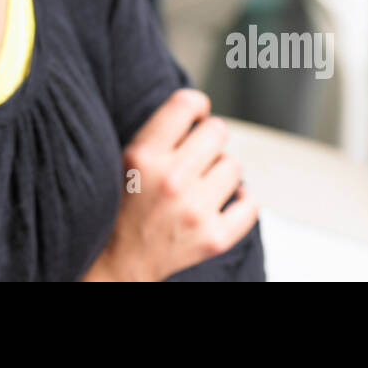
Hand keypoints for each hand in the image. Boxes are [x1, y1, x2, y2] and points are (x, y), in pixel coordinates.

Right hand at [86, 88, 258, 281]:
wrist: (117, 263)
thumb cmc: (121, 206)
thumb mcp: (126, 158)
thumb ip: (159, 133)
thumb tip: (198, 110)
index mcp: (144, 156)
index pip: (187, 104)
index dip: (195, 105)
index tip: (195, 116)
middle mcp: (171, 180)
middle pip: (217, 131)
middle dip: (209, 138)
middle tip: (198, 153)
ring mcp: (195, 211)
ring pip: (234, 166)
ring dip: (221, 171)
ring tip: (203, 182)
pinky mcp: (214, 238)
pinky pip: (250, 205)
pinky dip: (241, 201)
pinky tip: (224, 201)